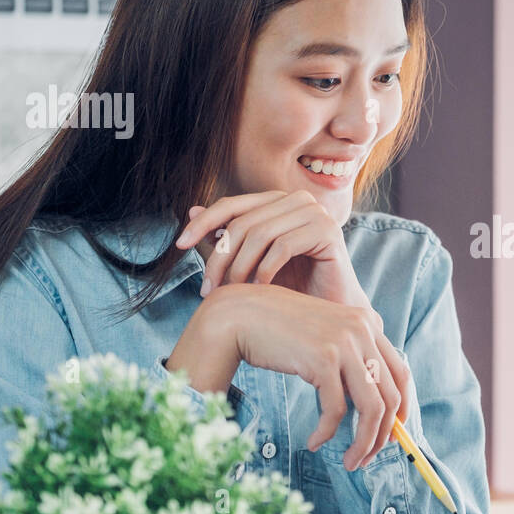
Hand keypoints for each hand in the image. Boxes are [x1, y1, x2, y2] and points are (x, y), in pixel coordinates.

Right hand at [169, 283, 410, 469]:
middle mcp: (362, 329)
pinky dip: (327, 433)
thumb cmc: (278, 331)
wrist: (239, 314)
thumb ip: (350, 358)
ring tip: (350, 461)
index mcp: (367, 323)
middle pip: (391, 395)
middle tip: (367, 457)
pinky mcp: (323, 359)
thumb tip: (373, 405)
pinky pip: (335, 410)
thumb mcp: (324, 338)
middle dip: (383, 434)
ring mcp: (344, 343)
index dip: (400, 408)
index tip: (390, 434)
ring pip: (371, 408)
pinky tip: (314, 442)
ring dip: (363, 442)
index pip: (401, 373)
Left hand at [175, 190, 368, 307]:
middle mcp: (298, 200)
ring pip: (259, 234)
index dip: (203, 222)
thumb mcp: (251, 263)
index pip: (231, 205)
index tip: (179, 246)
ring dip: (239, 267)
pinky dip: (264, 270)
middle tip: (207, 289)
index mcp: (278, 201)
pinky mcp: (328, 231)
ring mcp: (316, 212)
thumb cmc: (293, 290)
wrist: (334, 313)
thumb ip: (227, 237)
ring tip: (233, 293)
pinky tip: (260, 290)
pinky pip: (282, 246)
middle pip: (242, 221)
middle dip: (219, 257)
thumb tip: (192, 209)